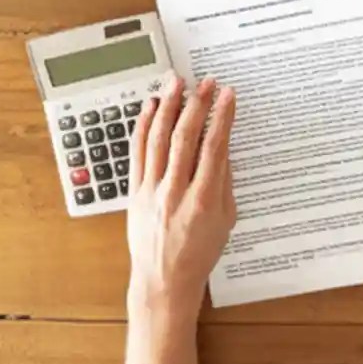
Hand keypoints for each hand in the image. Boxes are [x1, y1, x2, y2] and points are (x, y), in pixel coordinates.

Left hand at [126, 76, 236, 323]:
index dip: (222, 117)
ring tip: (176, 82)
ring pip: (157, 138)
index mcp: (203, 201)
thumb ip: (225, 182)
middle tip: (206, 82)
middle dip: (197, 104)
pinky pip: (137, 152)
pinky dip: (143, 126)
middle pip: (184, 137)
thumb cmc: (199, 254)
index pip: (214, 148)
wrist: (164, 281)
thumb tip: (223, 147)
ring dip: (168, 106)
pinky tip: (151, 107)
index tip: (228, 95)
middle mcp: (175, 192)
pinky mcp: (134, 192)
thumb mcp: (226, 220)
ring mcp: (151, 191)